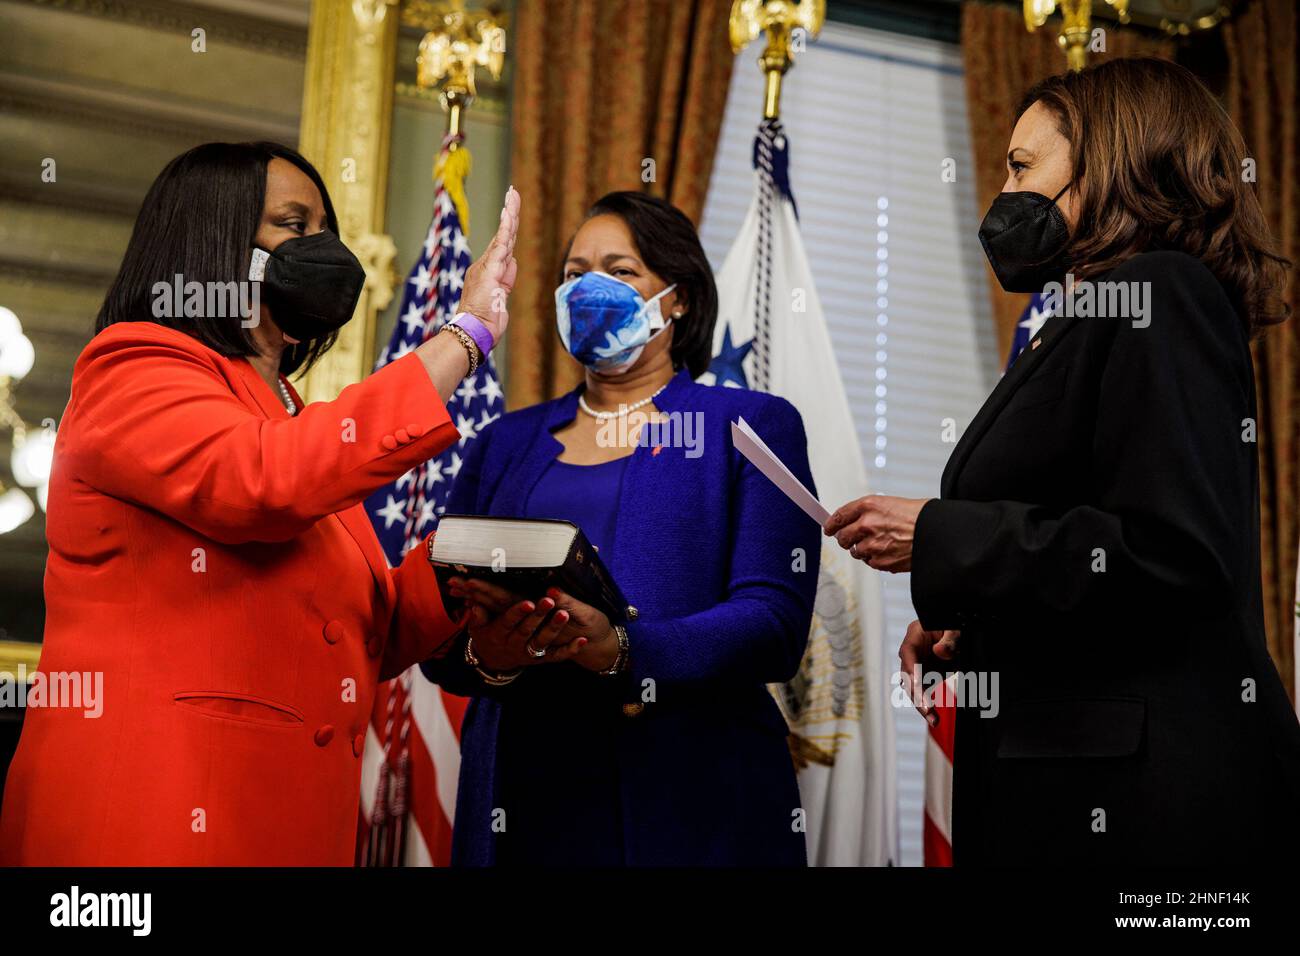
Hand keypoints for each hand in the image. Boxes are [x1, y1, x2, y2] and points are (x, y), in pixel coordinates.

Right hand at [449, 577, 617, 672]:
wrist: (494, 662)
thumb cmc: (486, 635)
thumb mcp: (476, 628)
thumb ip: (477, 616)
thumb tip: (474, 604)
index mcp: (498, 633)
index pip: (507, 622)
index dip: (517, 613)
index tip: (527, 602)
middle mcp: (514, 644)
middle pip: (527, 630)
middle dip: (538, 616)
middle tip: (549, 601)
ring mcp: (528, 653)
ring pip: (543, 643)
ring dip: (554, 629)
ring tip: (565, 615)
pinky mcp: (540, 659)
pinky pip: (556, 656)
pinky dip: (570, 650)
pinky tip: (583, 641)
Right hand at [458, 187, 518, 342]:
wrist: (474, 332)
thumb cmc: (486, 318)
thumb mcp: (501, 295)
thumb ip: (506, 277)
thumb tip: (512, 260)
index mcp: (489, 269)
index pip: (503, 243)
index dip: (509, 226)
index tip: (512, 208)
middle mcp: (486, 264)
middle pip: (503, 234)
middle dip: (509, 212)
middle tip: (513, 193)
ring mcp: (486, 267)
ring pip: (502, 237)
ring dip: (509, 216)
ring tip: (513, 197)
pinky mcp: (489, 272)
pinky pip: (499, 248)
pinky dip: (504, 232)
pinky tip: (509, 217)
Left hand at [823, 495, 930, 571]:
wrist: (939, 533)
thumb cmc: (921, 516)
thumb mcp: (891, 504)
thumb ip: (869, 512)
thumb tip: (852, 521)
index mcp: (869, 505)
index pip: (840, 516)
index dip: (831, 524)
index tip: (829, 528)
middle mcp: (867, 524)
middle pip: (843, 537)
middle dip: (846, 539)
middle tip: (853, 538)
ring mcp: (873, 545)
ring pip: (856, 552)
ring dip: (863, 549)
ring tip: (880, 543)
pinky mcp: (881, 561)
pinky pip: (870, 562)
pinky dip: (876, 559)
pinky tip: (889, 551)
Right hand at [897, 620, 958, 725]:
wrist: (959, 633)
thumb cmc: (954, 625)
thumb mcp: (955, 628)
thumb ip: (950, 639)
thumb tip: (939, 652)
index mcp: (915, 635)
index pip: (908, 652)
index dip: (911, 668)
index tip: (917, 683)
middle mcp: (912, 652)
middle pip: (907, 674)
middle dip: (915, 693)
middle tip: (926, 708)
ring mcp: (918, 666)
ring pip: (912, 688)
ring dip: (921, 704)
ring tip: (934, 720)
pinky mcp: (925, 677)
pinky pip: (923, 694)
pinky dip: (928, 707)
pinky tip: (934, 719)